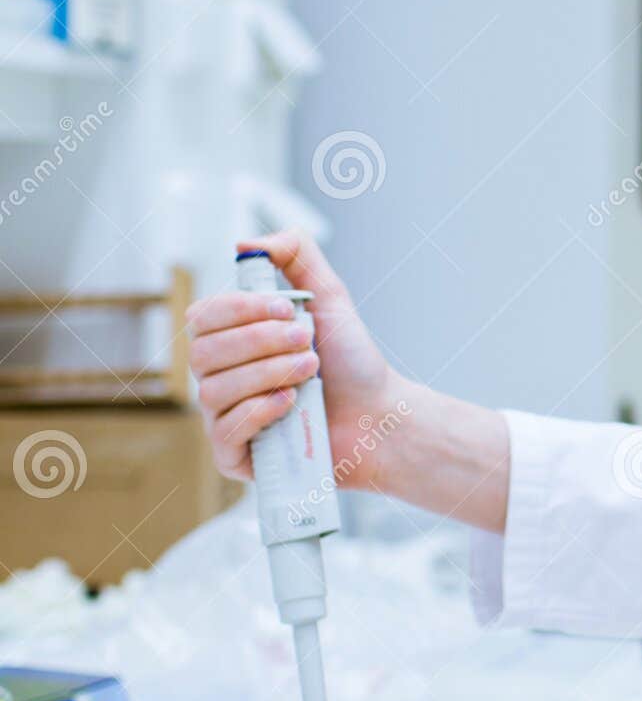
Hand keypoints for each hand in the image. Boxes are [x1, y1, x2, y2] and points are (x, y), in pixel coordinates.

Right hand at [186, 230, 405, 485]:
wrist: (380, 414)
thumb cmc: (351, 361)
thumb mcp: (328, 296)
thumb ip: (295, 255)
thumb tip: (245, 244)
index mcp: (232, 341)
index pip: (202, 317)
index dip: (240, 309)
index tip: (287, 309)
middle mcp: (220, 378)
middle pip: (202, 353)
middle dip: (261, 342)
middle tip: (307, 342)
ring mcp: (224, 419)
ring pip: (212, 390)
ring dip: (269, 373)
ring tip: (310, 371)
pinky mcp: (236, 457)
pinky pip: (224, 431)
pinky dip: (259, 410)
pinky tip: (291, 403)